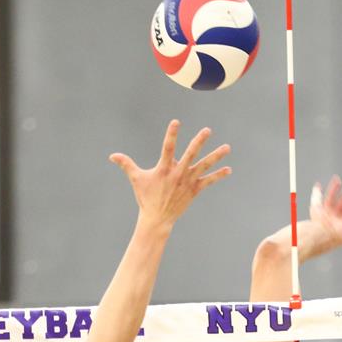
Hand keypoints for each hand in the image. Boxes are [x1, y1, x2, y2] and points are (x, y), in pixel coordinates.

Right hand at [109, 121, 230, 231]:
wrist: (157, 219)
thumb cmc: (146, 197)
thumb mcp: (136, 179)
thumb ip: (126, 164)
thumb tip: (112, 156)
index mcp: (164, 168)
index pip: (168, 147)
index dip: (172, 134)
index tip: (176, 121)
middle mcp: (178, 173)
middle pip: (191, 154)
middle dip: (199, 142)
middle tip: (207, 130)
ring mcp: (187, 182)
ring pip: (204, 166)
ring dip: (216, 156)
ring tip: (227, 147)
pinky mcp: (194, 190)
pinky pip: (208, 181)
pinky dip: (218, 176)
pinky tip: (228, 170)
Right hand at [302, 174, 341, 256]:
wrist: (324, 236)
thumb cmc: (340, 237)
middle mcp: (334, 217)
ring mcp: (326, 213)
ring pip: (331, 198)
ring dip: (333, 188)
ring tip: (337, 179)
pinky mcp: (317, 210)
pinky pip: (316, 199)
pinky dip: (316, 192)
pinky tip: (318, 185)